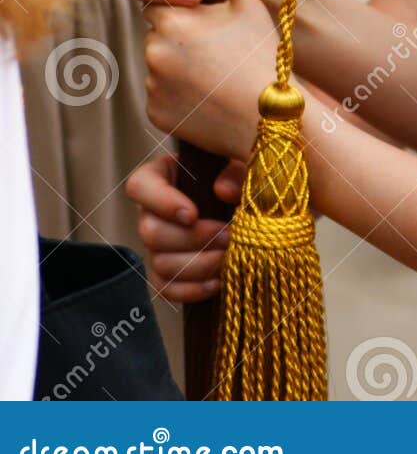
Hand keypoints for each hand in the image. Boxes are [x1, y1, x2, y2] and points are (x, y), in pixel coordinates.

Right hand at [126, 152, 242, 302]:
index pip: (140, 187)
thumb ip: (234, 171)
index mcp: (160, 176)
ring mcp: (156, 244)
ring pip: (160, 263)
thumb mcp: (238, 163)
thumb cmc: (235, 175)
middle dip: (193, 239)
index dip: (162, 203)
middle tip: (227, 236)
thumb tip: (223, 191)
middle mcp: (151, 211)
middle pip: (151, 232)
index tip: (192, 214)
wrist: (240, 202)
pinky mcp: (166, 270)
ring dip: (197, 265)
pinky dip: (191, 290)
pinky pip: (166, 288)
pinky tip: (217, 282)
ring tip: (227, 257)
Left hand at [144, 0, 279, 160]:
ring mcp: (151, 86)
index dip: (178, 9)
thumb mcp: (247, 5)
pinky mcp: (155, 114)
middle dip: (176, 40)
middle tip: (209, 50)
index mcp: (172, 20)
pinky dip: (178, 95)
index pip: (158, 3)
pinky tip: (207, 97)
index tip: (196, 19)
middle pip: (156, 36)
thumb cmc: (260, 55)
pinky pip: (161, 96)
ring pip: (158, 67)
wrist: (267, 116)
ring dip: (176, 67)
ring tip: (212, 76)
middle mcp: (153, 51)